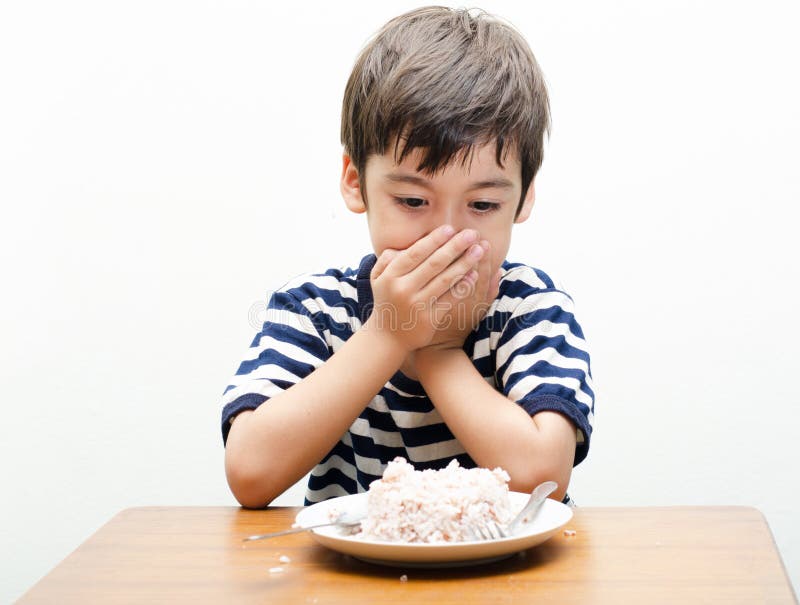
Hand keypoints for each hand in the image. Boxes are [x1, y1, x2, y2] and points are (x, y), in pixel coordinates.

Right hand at [366, 225, 486, 351]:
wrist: (387, 338)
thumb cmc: (387, 301)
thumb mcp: (378, 279)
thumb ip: (387, 259)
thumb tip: (403, 245)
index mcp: (390, 276)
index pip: (416, 253)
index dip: (434, 240)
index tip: (450, 228)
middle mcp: (402, 289)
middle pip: (434, 263)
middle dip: (455, 246)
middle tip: (471, 233)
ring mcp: (416, 305)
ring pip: (445, 279)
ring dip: (464, 262)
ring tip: (479, 250)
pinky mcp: (429, 319)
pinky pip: (450, 299)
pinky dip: (463, 286)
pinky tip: (475, 274)